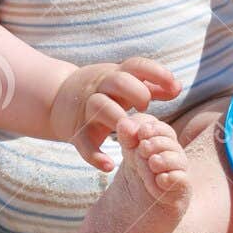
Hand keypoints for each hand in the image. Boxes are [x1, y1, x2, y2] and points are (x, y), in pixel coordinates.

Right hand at [49, 58, 181, 169]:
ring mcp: (86, 109)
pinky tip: (108, 166)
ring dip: (117, 118)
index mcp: (115, 75)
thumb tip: (177, 87)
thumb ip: (151, 86)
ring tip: (132, 133)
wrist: (55, 100)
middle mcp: (100, 88)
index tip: (175, 86)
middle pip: (118, 81)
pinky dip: (94, 156)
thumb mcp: (123, 83)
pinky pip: (83, 143)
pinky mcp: (76, 132)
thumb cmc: (102, 92)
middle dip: (137, 92)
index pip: (136, 66)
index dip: (157, 73)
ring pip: (99, 106)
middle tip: (146, 107)